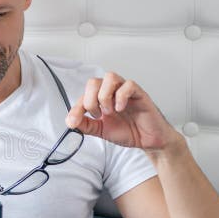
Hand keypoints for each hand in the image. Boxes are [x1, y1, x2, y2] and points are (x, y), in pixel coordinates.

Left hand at [65, 72, 179, 151]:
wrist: (148, 140)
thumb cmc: (128, 131)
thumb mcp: (101, 130)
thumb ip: (86, 126)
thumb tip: (70, 122)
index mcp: (100, 99)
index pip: (83, 95)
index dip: (76, 108)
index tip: (73, 121)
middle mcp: (112, 92)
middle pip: (94, 81)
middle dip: (90, 100)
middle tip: (97, 115)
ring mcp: (125, 91)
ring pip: (110, 77)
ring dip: (105, 95)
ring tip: (109, 111)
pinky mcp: (139, 94)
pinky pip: (129, 85)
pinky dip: (121, 97)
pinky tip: (120, 109)